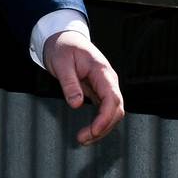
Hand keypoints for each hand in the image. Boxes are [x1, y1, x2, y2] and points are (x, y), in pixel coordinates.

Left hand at [44, 30, 124, 144]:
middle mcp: (108, 80)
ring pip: (112, 112)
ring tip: (83, 139)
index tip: (94, 131)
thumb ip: (69, 83)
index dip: (105, 117)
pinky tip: (89, 132)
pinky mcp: (99, 91)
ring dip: (101, 128)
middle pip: (116, 109)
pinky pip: (104, 110)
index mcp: (102, 71)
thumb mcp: (61, 63)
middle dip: (103, 127)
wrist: (64, 38)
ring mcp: (105, 86)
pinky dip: (99, 123)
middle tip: (83, 139)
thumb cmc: (63, 47)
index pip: (112, 98)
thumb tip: (76, 104)